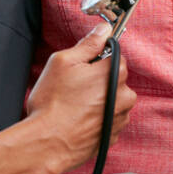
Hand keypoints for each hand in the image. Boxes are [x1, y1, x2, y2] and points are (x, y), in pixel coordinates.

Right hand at [25, 24, 136, 173]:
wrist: (48, 143)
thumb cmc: (52, 103)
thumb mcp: (63, 62)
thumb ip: (88, 44)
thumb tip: (104, 29)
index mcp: (113, 73)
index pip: (114, 55)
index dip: (96, 58)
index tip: (82, 66)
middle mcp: (124, 95)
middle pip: (115, 78)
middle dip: (97, 80)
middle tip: (73, 87)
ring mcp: (121, 117)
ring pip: (113, 99)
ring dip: (99, 100)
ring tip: (75, 106)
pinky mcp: (114, 135)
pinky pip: (109, 119)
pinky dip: (97, 118)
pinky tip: (79, 120)